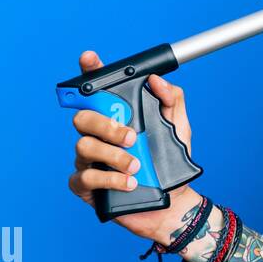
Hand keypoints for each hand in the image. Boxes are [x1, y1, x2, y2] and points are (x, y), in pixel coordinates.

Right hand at [67, 50, 199, 242]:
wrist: (174, 203)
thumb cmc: (171, 164)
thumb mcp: (180, 128)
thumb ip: (172, 100)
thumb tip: (156, 80)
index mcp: (117, 119)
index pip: (97, 91)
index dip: (90, 73)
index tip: (90, 58)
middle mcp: (99, 136)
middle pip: (83, 117)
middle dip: (106, 124)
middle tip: (132, 136)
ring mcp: (89, 160)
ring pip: (83, 146)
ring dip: (113, 156)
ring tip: (138, 167)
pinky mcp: (86, 186)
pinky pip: (84, 176)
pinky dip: (109, 179)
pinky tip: (129, 184)